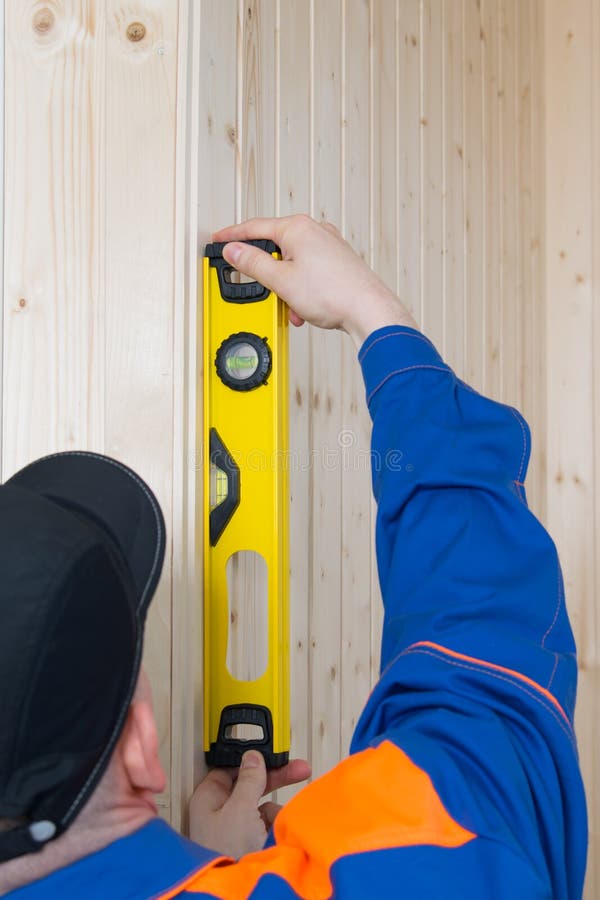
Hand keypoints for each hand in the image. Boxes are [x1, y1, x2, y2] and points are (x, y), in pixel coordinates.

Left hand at [189, 751, 310, 857]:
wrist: (240, 893)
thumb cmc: (228, 852)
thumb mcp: (241, 809)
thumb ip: (249, 780)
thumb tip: (253, 757)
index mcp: (209, 799)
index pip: (230, 768)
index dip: (251, 760)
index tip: (272, 755)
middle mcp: (220, 812)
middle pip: (249, 785)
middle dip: (274, 780)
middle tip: (300, 769)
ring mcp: (234, 830)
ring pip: (261, 807)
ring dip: (275, 811)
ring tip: (281, 823)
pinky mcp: (248, 845)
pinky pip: (267, 826)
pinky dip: (276, 827)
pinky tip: (279, 835)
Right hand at [212, 215, 417, 347]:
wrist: (368, 310)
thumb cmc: (334, 293)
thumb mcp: (282, 280)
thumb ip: (253, 264)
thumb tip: (234, 252)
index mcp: (298, 227)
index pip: (255, 227)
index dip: (232, 236)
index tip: (218, 240)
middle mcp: (315, 231)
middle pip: (275, 248)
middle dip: (268, 275)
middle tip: (264, 290)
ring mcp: (328, 246)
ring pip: (292, 265)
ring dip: (286, 289)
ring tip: (293, 306)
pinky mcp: (337, 263)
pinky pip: (308, 274)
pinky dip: (302, 291)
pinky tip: (306, 308)